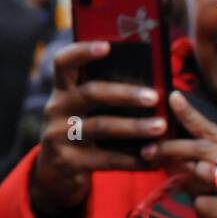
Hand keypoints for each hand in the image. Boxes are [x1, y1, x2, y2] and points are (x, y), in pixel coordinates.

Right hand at [30, 40, 167, 213]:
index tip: (107, 46)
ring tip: (161, 127)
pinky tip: (155, 159)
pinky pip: (106, 159)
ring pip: (101, 127)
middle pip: (90, 94)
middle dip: (124, 94)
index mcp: (62, 90)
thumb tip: (153, 79)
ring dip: (134, 127)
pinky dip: (134, 160)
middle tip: (154, 97)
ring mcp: (60, 136)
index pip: (63, 63)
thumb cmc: (82, 130)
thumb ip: (104, 94)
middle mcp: (56, 109)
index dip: (82, 51)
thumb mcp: (83, 110)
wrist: (55, 172)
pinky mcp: (69, 162)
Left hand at [142, 92, 216, 217]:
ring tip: (201, 197)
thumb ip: (200, 166)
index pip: (215, 132)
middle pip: (203, 150)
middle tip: (148, 151)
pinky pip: (203, 204)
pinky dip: (200, 211)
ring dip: (191, 186)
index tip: (172, 96)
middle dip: (172, 149)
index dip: (192, 115)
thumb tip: (167, 151)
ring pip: (202, 175)